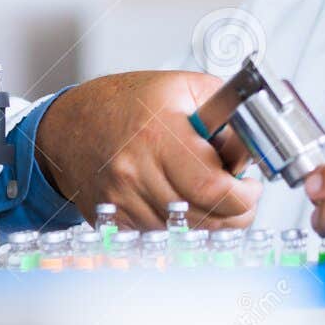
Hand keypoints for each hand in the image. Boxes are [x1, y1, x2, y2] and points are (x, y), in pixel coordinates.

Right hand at [34, 71, 260, 230]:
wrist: (69, 124)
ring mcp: (120, 200)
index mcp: (158, 134)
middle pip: (202, 216)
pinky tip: (184, 203)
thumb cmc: (126, 102)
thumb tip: (255, 149)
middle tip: (242, 195)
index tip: (251, 186)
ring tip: (211, 194)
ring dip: (208, 220)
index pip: (212, 187)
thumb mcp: (185, 87)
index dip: (242, 195)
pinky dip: (179, 226)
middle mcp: (135, 171)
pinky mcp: (111, 220)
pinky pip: (159, 237)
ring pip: (184, 232)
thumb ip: (227, 114)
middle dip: (234, 212)